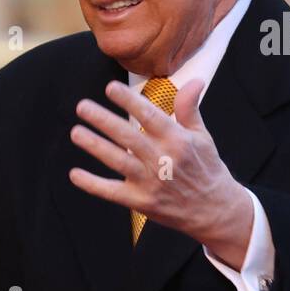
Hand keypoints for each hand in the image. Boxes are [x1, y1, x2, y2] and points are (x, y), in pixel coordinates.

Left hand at [68, 79, 253, 267]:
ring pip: (118, 161)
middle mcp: (162, 160)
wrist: (214, 210)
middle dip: (103, 120)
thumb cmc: (206, 168)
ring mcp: (150, 182)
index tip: (110, 88)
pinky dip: (93, 184)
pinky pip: (112, 192)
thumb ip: (189, 108)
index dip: (129, 101)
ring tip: (76, 132)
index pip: (149, 116)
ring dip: (95, 146)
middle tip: (82, 106)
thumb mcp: (202, 136)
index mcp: (177, 140)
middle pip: (128, 136)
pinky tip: (75, 174)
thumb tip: (193, 80)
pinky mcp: (140, 201)